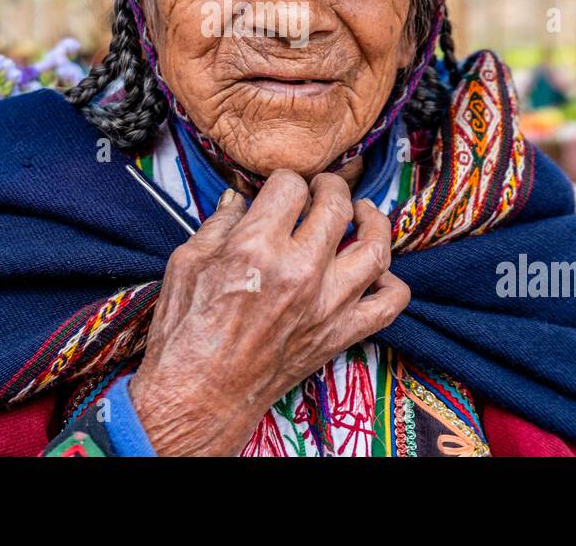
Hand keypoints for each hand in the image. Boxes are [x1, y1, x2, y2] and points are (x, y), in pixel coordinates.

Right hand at [128, 170, 408, 455]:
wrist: (199, 396)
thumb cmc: (185, 332)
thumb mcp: (187, 263)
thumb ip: (218, 224)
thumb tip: (238, 198)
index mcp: (256, 248)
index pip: (290, 186)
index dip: (285, 179)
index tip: (282, 187)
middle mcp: (298, 272)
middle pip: (337, 205)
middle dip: (330, 186)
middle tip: (321, 187)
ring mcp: (326, 305)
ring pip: (376, 248)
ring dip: (373, 221)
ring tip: (360, 213)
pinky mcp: (340, 334)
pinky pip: (389, 304)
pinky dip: (390, 282)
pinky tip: (372, 271)